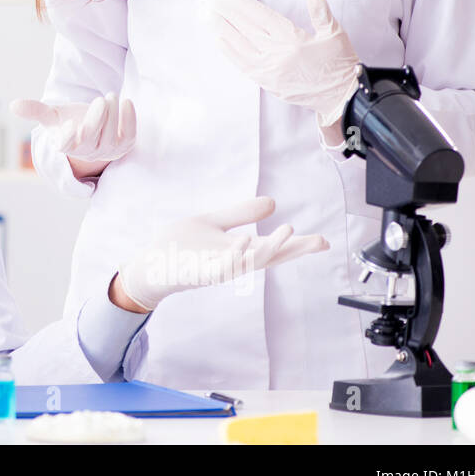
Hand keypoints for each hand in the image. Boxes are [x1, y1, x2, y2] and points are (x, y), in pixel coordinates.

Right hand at [11, 93, 136, 167]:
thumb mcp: (52, 116)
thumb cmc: (70, 122)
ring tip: (110, 96)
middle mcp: (86, 151)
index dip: (68, 137)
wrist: (95, 131)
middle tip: (101, 99)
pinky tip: (127, 102)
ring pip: (111, 135)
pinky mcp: (124, 146)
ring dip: (113, 115)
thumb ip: (35, 110)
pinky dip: (130, 120)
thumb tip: (13, 105)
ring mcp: (107, 151)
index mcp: (66, 145)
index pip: (66, 146)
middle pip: (91, 137)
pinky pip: (129, 135)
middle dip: (97, 118)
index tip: (70, 124)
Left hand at [114, 197, 328, 311]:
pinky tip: (244, 239)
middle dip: (294, 250)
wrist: (150, 263)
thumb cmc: (180, 246)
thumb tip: (273, 203)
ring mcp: (218, 269)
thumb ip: (240, 214)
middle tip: (320, 242)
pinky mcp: (200, 272)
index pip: (273, 247)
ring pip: (250, 262)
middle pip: (270, 257)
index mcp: (238, 250)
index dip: (298, 246)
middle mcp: (233, 262)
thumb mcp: (214, 223)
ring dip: (270, 249)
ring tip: (290, 232)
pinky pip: (221, 265)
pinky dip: (234, 255)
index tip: (324, 241)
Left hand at [207, 0, 359, 126]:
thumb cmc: (340, 63)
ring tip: (208, 15)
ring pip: (240, 46)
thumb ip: (320, 12)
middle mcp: (277, 54)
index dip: (240, 4)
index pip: (260, 16)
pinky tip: (219, 40)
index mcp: (293, 39)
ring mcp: (270, 70)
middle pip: (246, 28)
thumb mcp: (334, 34)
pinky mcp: (267, 83)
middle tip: (210, 0)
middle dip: (226, 12)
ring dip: (222, 30)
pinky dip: (230, 52)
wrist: (341, 97)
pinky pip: (244, 65)